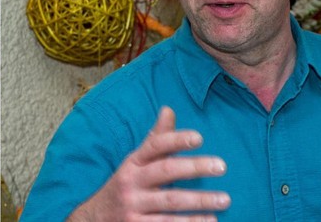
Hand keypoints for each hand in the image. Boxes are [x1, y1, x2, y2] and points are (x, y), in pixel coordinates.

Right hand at [68, 107, 229, 221]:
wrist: (95, 218)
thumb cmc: (126, 185)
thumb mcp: (135, 162)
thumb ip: (156, 140)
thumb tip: (169, 110)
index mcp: (133, 163)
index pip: (154, 146)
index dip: (175, 140)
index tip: (199, 137)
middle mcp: (131, 182)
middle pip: (165, 172)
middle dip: (194, 167)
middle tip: (222, 166)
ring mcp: (133, 207)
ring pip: (170, 202)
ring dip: (199, 201)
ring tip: (225, 200)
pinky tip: (211, 220)